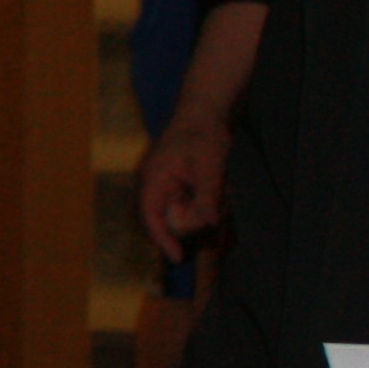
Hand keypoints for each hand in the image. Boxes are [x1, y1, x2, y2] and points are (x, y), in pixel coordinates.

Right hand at [138, 0, 268, 265]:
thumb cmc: (204, 134)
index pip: (151, 217)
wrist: (205, 109)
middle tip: (215, 212)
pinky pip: (187, 201)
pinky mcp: (177, 179)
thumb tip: (208, 224)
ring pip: (180, 210)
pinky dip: (201, 202)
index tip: (178, 259)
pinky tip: (214, 189)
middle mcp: (154, 182)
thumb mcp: (210, 165)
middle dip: (191, 221)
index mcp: (154, 178)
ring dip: (199, 210)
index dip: (162, 240)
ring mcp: (165, 181)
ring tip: (217, 192)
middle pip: (168, 217)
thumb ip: (207, 195)